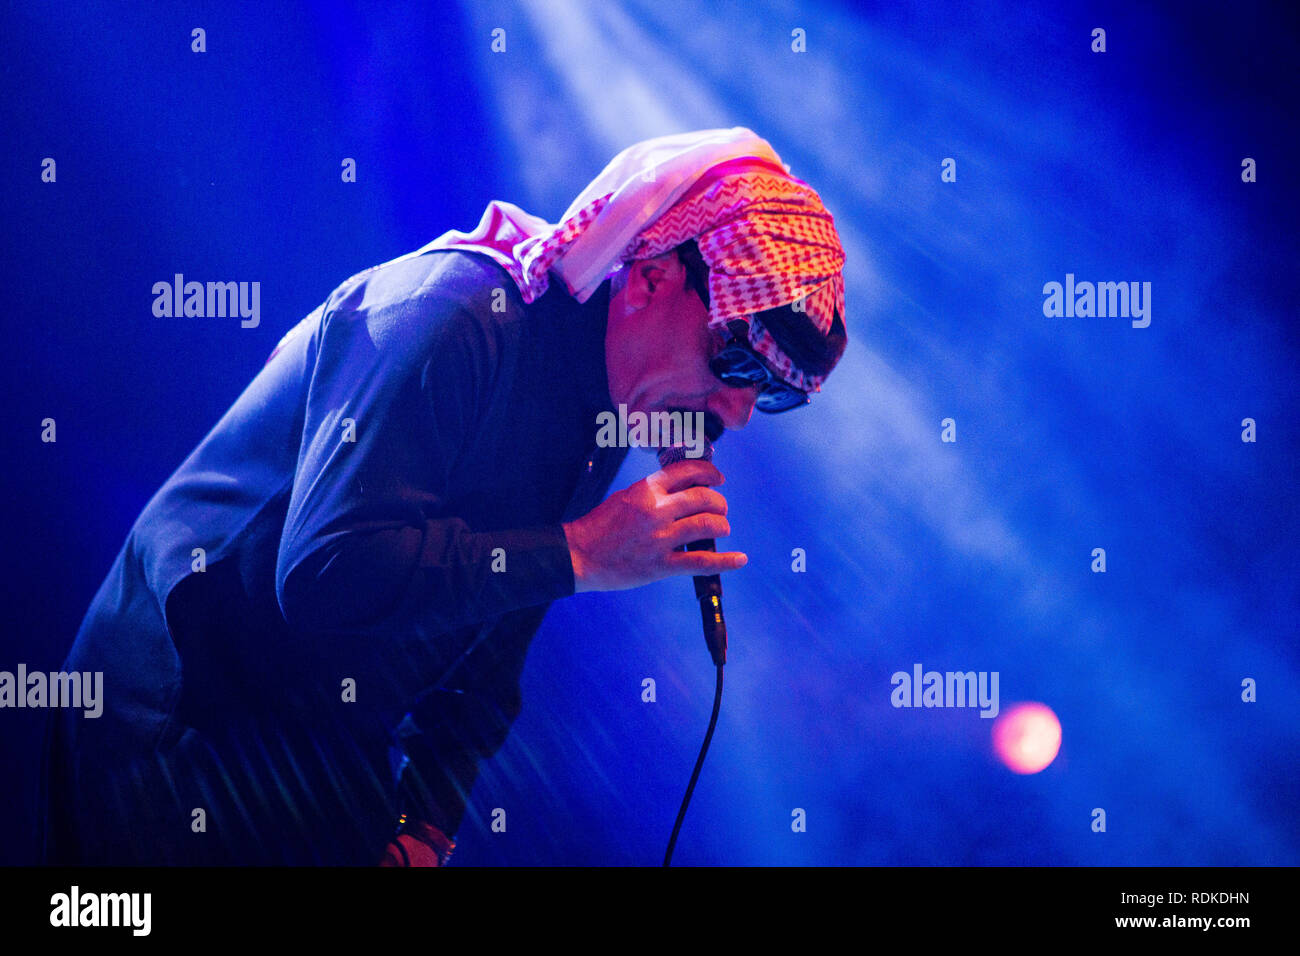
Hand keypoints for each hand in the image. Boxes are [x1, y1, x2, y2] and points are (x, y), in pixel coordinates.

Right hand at [562, 459, 746, 592]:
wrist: (579, 555)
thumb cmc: (600, 526)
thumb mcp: (625, 497)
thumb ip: (654, 492)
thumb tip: (685, 489)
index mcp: (646, 490)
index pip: (688, 472)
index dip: (709, 473)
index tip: (718, 480)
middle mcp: (656, 510)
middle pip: (703, 498)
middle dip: (718, 503)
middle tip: (720, 509)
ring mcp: (659, 538)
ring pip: (707, 525)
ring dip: (721, 526)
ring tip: (722, 529)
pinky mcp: (660, 565)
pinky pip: (700, 561)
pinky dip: (725, 561)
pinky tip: (739, 560)